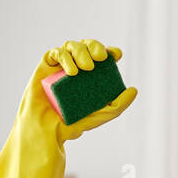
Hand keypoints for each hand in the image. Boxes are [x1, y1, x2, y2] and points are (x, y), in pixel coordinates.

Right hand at [0, 37, 136, 177]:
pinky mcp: (43, 68)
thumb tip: (134, 90)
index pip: (99, 56)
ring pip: (70, 46)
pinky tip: (72, 71)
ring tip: (86, 68)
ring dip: (80, 51)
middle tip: (101, 58)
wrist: (46, 131)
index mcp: (88, 77)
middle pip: (86, 46)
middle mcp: (74, 69)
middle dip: (95, 46)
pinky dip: (64, 57)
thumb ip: (118, 105)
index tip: (116, 55)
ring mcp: (58, 68)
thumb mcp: (100, 115)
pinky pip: (54, 53)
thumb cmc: (72, 124)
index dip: (108, 51)